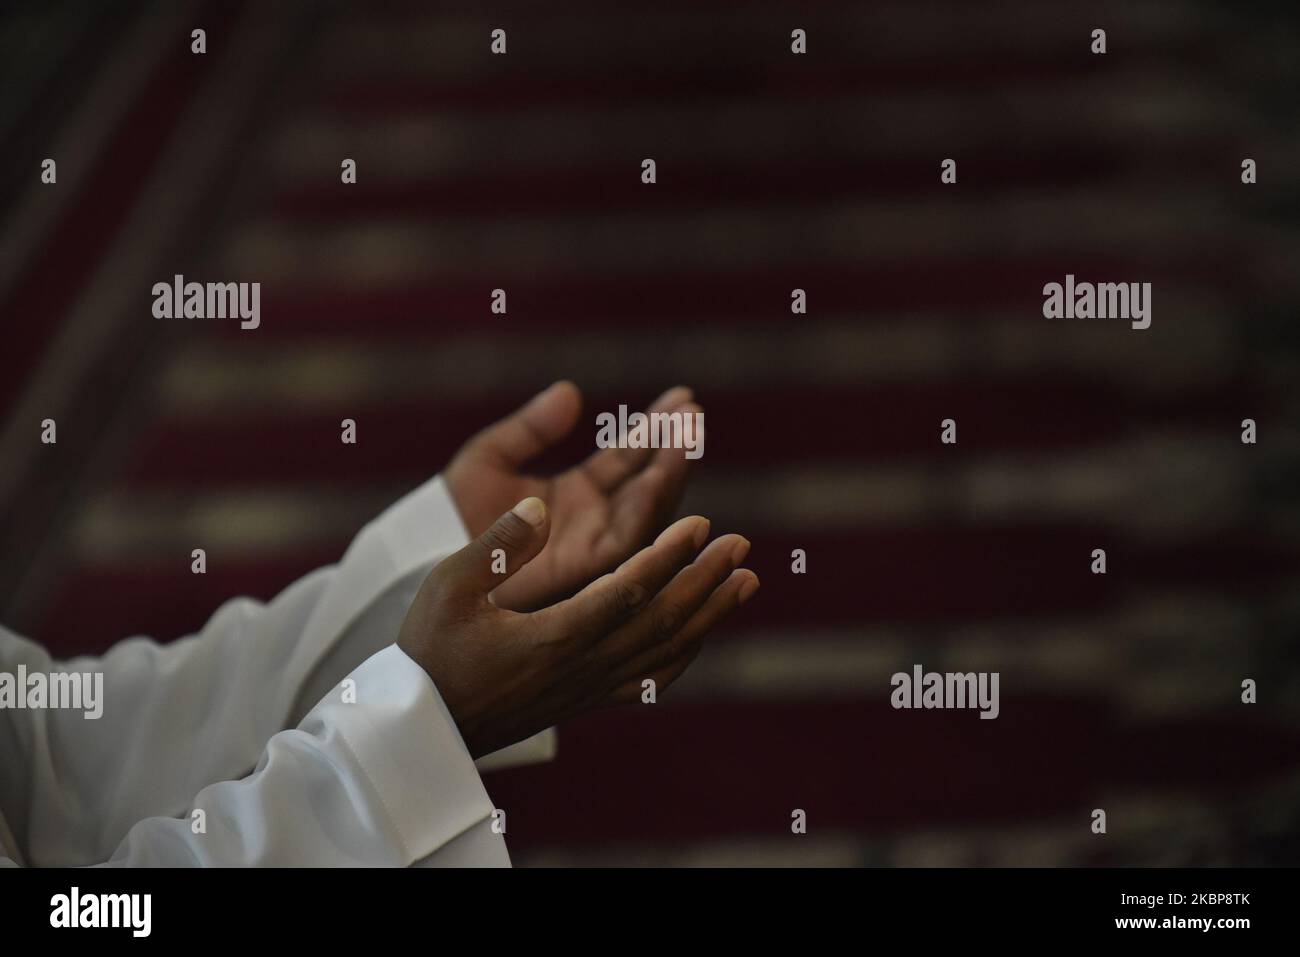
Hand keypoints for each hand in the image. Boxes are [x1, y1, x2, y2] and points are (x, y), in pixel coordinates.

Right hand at [397, 497, 757, 757]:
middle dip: (706, 580)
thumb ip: (496, 545)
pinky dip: (684, 652)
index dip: (669, 557)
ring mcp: (588, 688)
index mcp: (553, 636)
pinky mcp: (584, 701)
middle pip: (662, 622)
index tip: (702, 523)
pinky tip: (702, 631)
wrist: (422, 728)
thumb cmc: (429, 652)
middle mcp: (582, 666)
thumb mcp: (445, 588)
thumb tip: (540, 503)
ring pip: (665, 652)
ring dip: (709, 615)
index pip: (628, 592)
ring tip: (746, 580)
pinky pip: (649, 680)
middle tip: (742, 543)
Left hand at [444, 382, 699, 611]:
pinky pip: (626, 547)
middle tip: (693, 413)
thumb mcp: (489, 459)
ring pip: (646, 514)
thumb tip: (571, 393)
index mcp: (574, 497)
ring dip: (670, 475)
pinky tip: (661, 478)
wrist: (417, 562)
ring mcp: (588, 551)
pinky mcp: (580, 576)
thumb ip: (530, 429)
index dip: (654, 429)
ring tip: (687, 436)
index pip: (626, 459)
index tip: (682, 398)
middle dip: (673, 449)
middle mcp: (590, 525)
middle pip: (647, 486)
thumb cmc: (447, 514)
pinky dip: (648, 515)